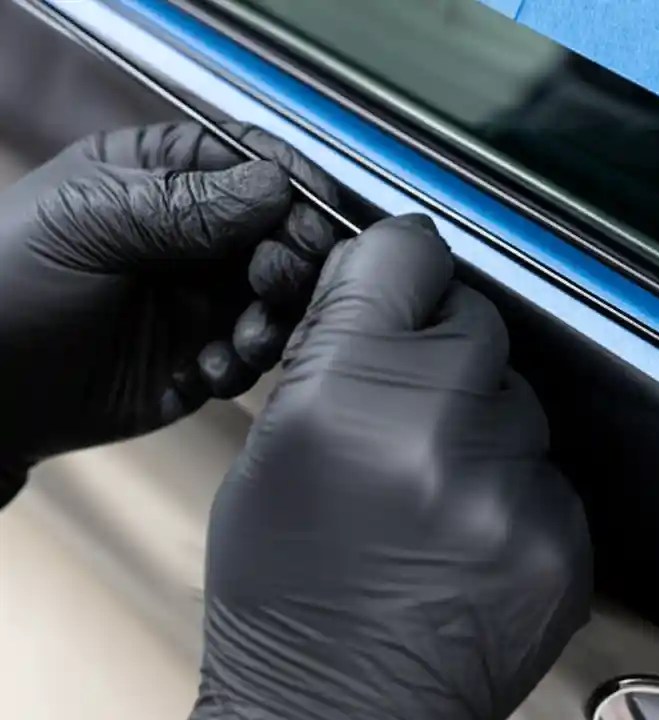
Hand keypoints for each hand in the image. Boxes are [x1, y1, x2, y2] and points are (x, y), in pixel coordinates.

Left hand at [0, 122, 337, 505]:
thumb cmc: (5, 283)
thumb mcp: (87, 224)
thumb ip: (184, 204)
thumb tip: (276, 186)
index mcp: (160, 176)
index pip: (249, 161)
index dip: (293, 184)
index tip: (316, 217)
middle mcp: (191, 233)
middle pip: (281, 230)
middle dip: (290, 258)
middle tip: (273, 282)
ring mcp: (200, 295)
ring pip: (279, 296)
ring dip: (273, 318)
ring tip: (242, 340)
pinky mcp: (202, 354)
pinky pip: (254, 355)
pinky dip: (245, 364)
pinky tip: (208, 372)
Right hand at [194, 215, 591, 719]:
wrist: (340, 714)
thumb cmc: (289, 596)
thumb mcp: (271, 453)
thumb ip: (332, 352)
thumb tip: (381, 274)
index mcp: (350, 398)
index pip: (408, 254)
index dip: (402, 265)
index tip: (404, 277)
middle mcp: (443, 431)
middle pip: (477, 321)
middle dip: (443, 350)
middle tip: (409, 408)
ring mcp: (515, 489)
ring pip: (519, 400)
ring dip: (483, 424)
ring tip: (434, 491)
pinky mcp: (564, 537)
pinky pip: (549, 472)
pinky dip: (517, 489)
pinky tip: (470, 534)